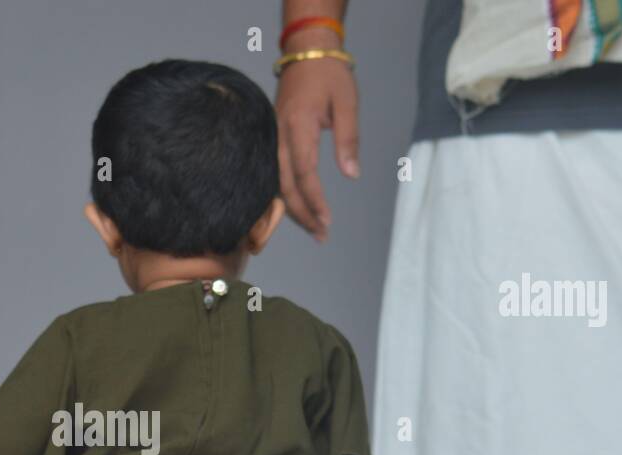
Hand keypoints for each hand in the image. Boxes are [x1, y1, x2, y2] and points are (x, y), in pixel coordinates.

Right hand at [275, 54, 358, 240]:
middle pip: (285, 186)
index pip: (304, 174)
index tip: (328, 221)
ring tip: (312, 229)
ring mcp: (271, 138)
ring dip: (292, 209)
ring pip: (275, 183)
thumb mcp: (347, 103)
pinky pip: (272, 174)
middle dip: (303, 214)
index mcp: (298, 126)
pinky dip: (282, 195)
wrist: (306, 52)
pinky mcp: (270, 140)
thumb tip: (351, 175)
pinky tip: (293, 209)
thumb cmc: (330, 76)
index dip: (315, 201)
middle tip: (322, 235)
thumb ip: (348, 139)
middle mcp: (278, 136)